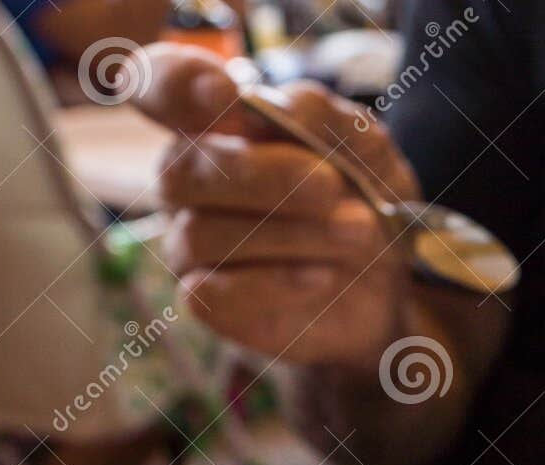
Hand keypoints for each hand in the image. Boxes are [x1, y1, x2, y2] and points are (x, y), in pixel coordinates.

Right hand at [137, 46, 421, 370]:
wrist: (385, 286)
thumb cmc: (362, 201)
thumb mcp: (365, 151)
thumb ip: (325, 120)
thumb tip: (286, 107)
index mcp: (214, 122)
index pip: (159, 85)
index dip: (176, 86)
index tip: (224, 93)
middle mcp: (187, 178)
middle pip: (180, 169)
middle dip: (259, 176)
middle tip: (329, 186)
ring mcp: (189, 242)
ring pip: (202, 234)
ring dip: (286, 234)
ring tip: (355, 232)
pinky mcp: (207, 300)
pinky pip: (209, 294)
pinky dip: (271, 283)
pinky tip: (321, 275)